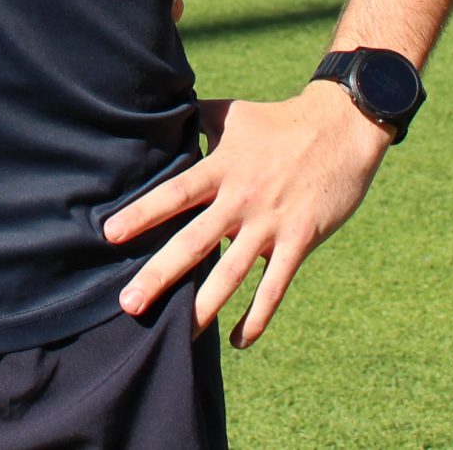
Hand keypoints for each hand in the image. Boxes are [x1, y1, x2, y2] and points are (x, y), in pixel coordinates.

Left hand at [103, 80, 388, 348]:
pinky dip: (256, 316)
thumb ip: (195, 119)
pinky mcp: (300, 240)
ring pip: (232, 273)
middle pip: (195, 241)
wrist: (341, 128)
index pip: (175, 194)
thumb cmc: (280, 120)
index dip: (143, 213)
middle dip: (161, 274)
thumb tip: (158, 112)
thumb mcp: (232, 114)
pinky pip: (275, 287)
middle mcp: (242, 199)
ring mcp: (271, 223)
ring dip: (204, 306)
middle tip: (129, 303)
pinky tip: (237, 340)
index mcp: (222, 167)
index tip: (110, 234)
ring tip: (179, 333)